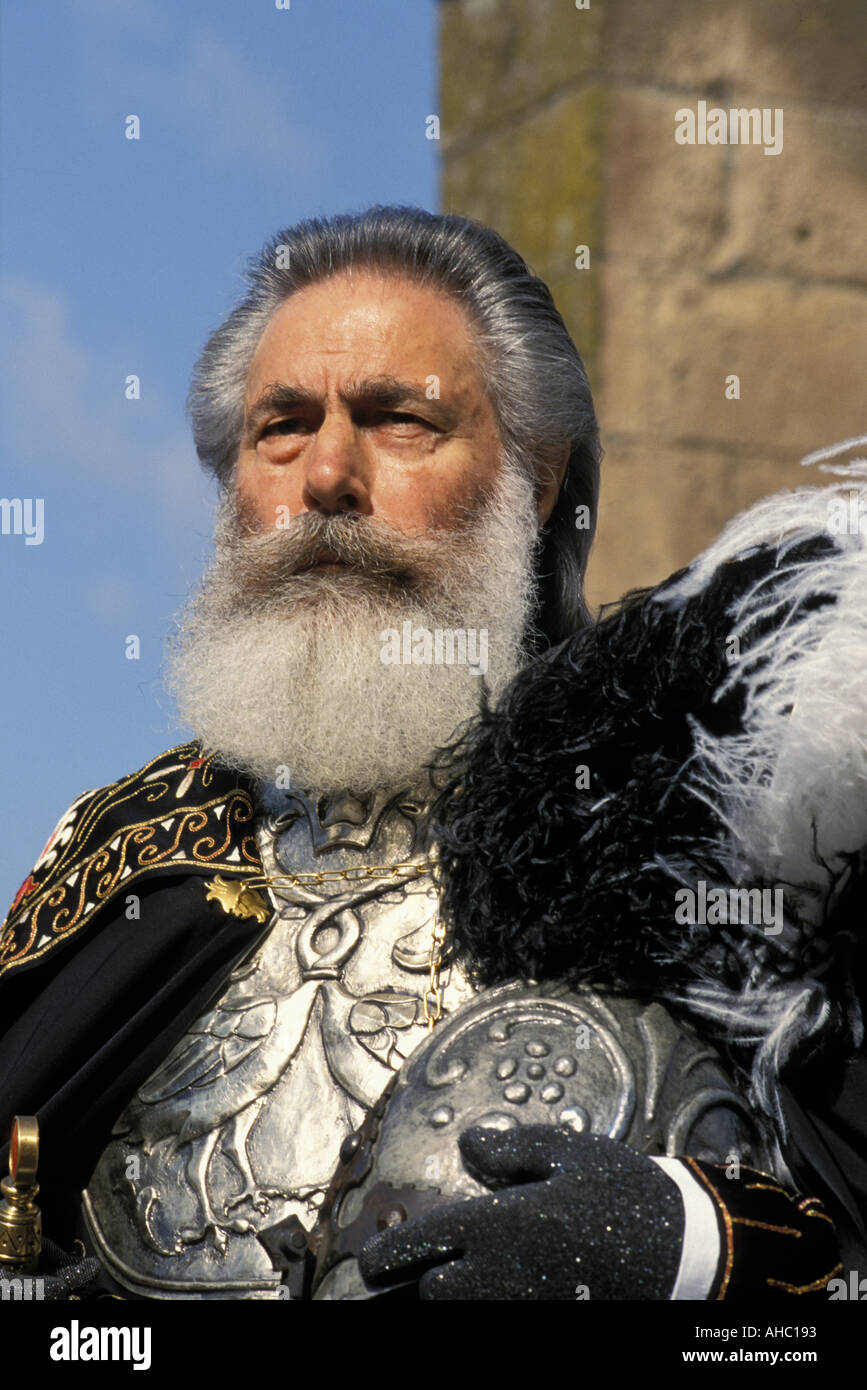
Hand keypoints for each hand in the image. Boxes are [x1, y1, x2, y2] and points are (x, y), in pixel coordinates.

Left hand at [359, 1125, 684, 1299]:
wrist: (684, 1251)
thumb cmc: (624, 1193)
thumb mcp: (567, 1154)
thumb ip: (509, 1151)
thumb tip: (468, 1148)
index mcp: (501, 1223)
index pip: (423, 1243)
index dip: (389, 1254)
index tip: (373, 1260)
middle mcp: (503, 1273)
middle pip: (436, 1292)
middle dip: (430, 1279)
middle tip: (426, 1267)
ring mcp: (525, 1304)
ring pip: (466, 1313)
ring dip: (460, 1296)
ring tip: (465, 1278)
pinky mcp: (551, 1318)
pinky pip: (503, 1319)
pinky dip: (492, 1307)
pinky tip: (505, 1290)